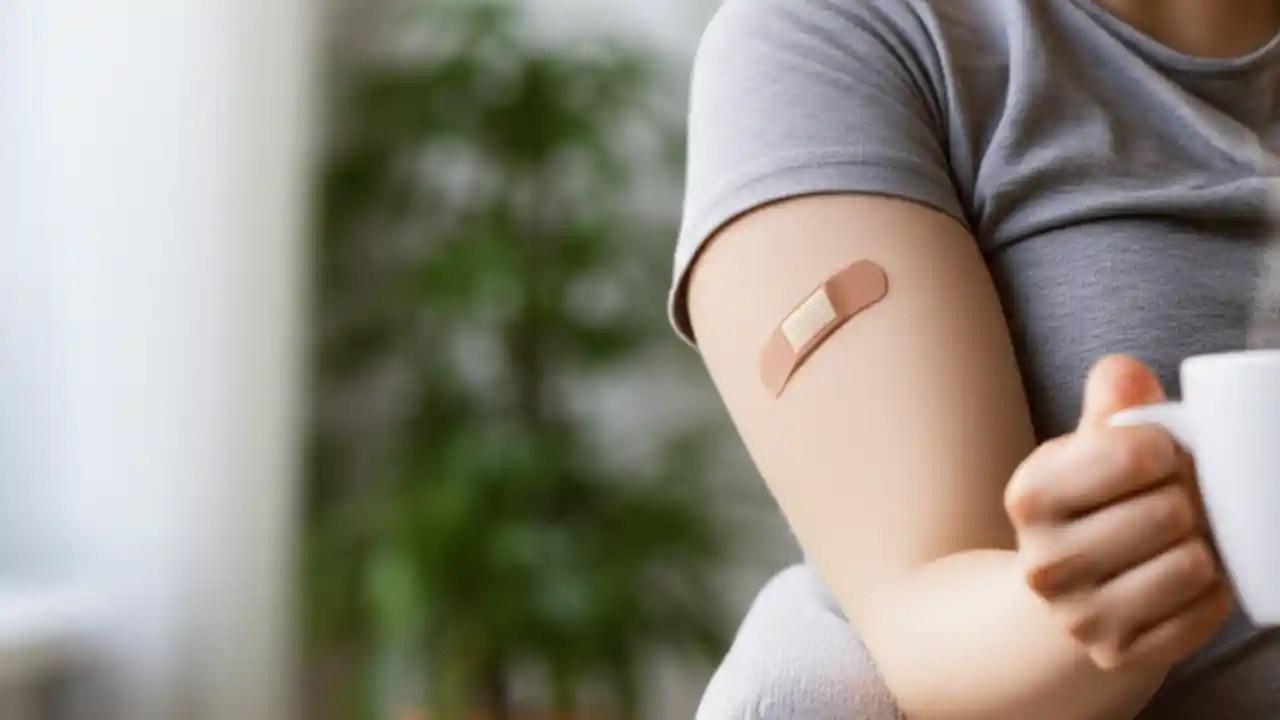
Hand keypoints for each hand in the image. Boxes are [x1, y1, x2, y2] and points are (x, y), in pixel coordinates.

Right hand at [1004, 355, 1232, 670]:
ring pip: (1190, 565)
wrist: (1062, 593)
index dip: (1164, 448)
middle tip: (1170, 502)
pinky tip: (1178, 580)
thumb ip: (1111, 406)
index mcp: (1030, 496)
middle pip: (1168, 512)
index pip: (1137, 453)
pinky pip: (1203, 612)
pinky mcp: (1117, 654)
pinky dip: (1207, 593)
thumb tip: (1123, 374)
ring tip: (1173, 541)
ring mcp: (1079, 616)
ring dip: (1198, 547)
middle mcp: (1045, 562)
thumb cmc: (1090, 505)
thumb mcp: (1086, 449)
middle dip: (1184, 500)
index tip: (1155, 457)